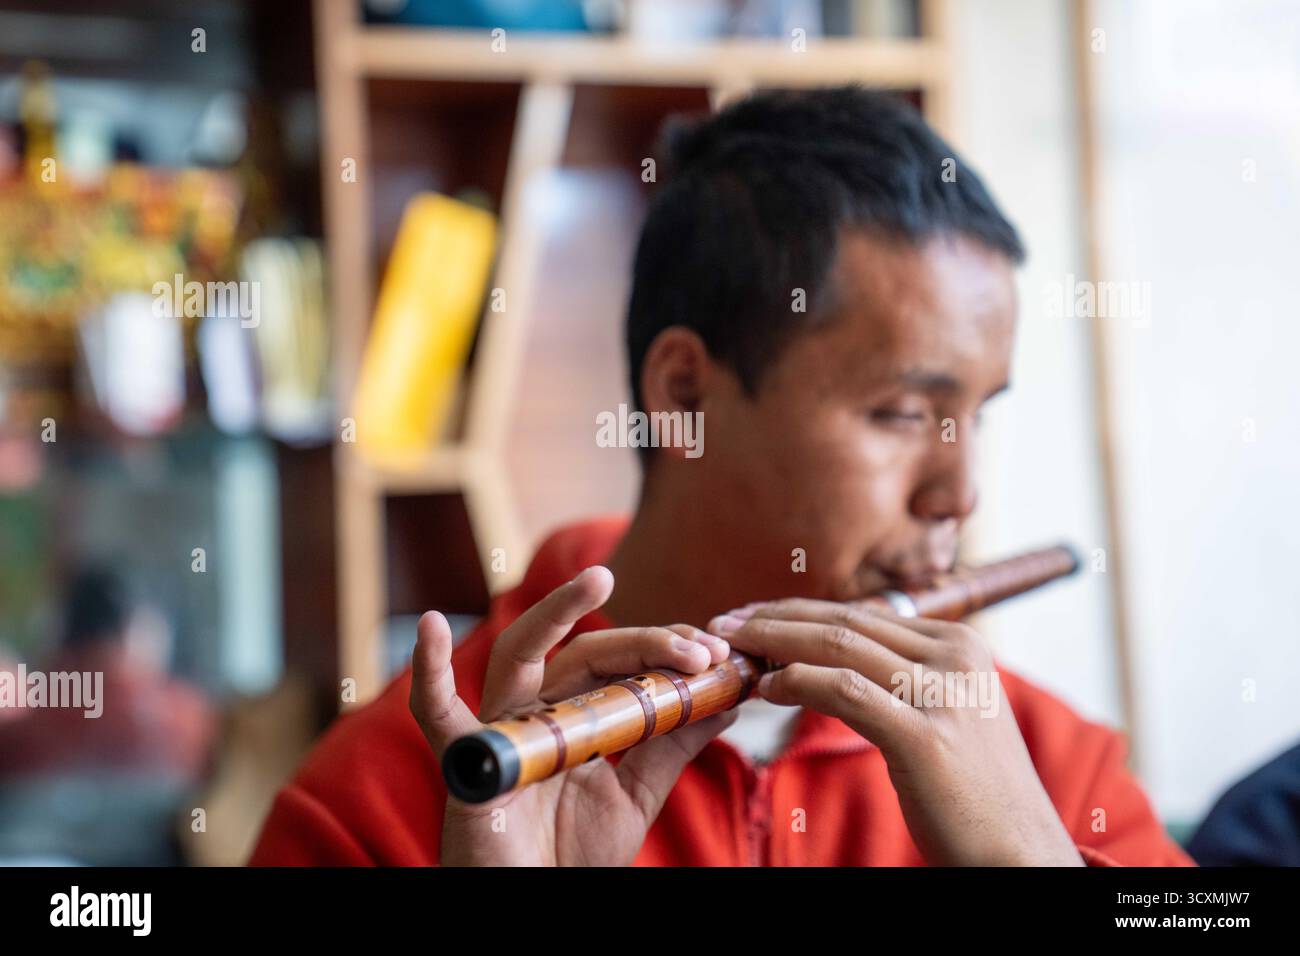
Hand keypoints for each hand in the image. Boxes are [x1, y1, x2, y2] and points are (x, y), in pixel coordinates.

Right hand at [410, 566, 737, 865]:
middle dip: (645, 642)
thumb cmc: (571, 858)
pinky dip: (427, 672)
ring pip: (519, 656)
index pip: (618, 664)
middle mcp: (533, 714)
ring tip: (597, 577)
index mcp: (572, 718)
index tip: (716, 655)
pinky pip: (436, 717)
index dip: (665, 651)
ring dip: (555, 613)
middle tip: (700, 649)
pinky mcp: (465, 766)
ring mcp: (497, 734)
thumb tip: (724, 700)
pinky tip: (432, 626)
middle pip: (583, 654)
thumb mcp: (635, 796)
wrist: (538, 907)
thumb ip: (671, 747)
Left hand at [711, 599, 1082, 865]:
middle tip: (726, 624)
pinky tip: (767, 689)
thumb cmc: (972, 791)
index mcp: (961, 644)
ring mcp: (944, 695)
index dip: (800, 611)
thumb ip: (903, 676)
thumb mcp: (946, 712)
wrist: (1018, 852)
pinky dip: (797, 683)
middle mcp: (957, 658)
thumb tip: (832, 653)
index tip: (753, 615)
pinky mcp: (925, 737)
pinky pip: (844, 693)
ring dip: (775, 644)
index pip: (862, 615)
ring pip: (839, 648)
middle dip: (776, 619)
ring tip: (734, 652)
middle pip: (846, 623)